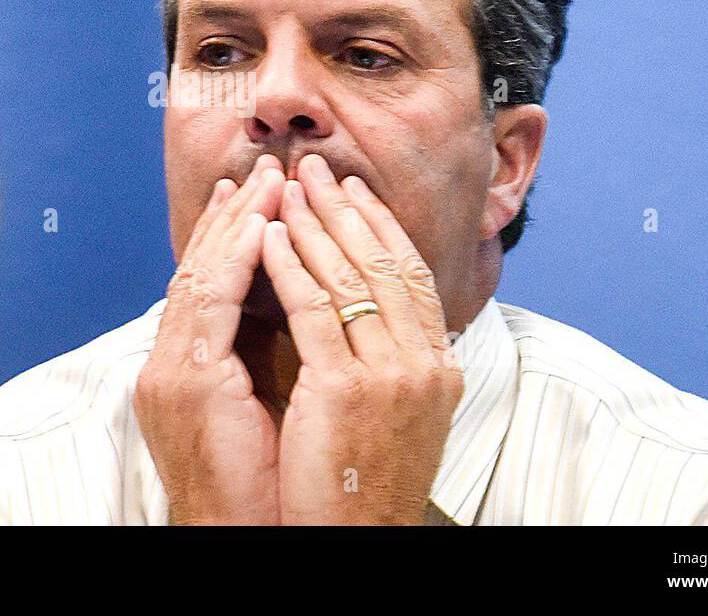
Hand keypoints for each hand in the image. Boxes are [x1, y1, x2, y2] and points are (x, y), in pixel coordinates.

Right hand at [134, 155, 286, 524]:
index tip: (257, 199)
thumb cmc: (263, 490)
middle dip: (232, 218)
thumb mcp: (259, 414)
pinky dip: (234, 258)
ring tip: (268, 181)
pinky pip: (210, 301)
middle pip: (198, 271)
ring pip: (201, 275)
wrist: (245, 540)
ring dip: (236, 224)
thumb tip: (298, 317)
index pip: (207, 289)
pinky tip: (259, 224)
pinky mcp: (186, 381)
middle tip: (262, 171)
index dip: (232, 240)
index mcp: (186, 373)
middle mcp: (169, 365)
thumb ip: (261, 362)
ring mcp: (172, 371)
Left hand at [261, 154, 463, 524]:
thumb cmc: (366, 482)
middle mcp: (423, 363)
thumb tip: (369, 310)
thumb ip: (391, 358)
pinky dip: (289, 266)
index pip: (411, 275)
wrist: (356, 541)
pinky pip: (313, 309)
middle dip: (345, 209)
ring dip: (311, 223)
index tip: (355, 191)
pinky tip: (269, 236)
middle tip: (315, 167)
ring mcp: (389, 376)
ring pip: (348, 276)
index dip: (381, 226)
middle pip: (382, 262)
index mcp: (438, 366)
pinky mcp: (344, 391)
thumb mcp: (398, 411)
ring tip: (284, 186)